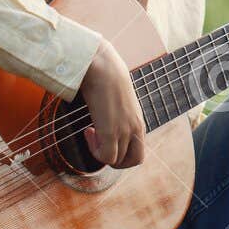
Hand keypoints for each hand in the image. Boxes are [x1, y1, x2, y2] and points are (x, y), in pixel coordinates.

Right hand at [78, 38, 145, 168]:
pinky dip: (96, 151)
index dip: (123, 151)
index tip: (108, 137)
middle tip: (101, 146)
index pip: (139, 151)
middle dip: (117, 161)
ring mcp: (125, 130)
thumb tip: (106, 106)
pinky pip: (107, 157)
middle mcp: (135, 128)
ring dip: (102, 154)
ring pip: (118, 161)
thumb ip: (118, 109)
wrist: (104, 67)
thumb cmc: (108, 77)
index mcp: (138, 122)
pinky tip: (89, 131)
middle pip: (135, 161)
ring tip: (92, 133)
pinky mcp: (111, 131)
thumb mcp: (118, 98)